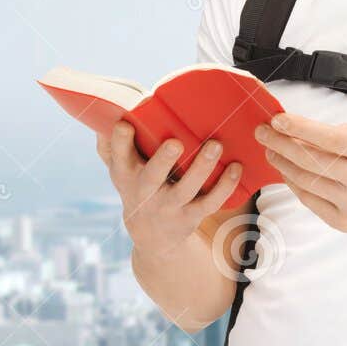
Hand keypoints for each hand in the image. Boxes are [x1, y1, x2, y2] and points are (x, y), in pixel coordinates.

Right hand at [97, 123, 241, 258]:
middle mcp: (146, 191)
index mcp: (126, 173)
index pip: (118, 156)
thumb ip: (113, 142)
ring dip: (202, 167)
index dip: (120, 142)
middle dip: (163, 160)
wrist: (151, 235)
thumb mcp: (121, 168)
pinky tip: (236, 166)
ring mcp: (169, 206)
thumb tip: (110, 110)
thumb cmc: (138, 184)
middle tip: (175, 142)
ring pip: (186, 189)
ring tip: (216, 145)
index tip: (124, 124)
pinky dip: (225, 186)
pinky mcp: (191, 216)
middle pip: (153, 176)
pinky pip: (210, 203)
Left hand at [254, 112, 346, 235]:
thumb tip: (295, 130)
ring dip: (283, 164)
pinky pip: (309, 200)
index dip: (299, 128)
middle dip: (281, 144)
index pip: (329, 138)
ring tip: (270, 151)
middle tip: (262, 133)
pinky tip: (286, 171)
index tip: (276, 119)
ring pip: (306, 181)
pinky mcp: (343, 222)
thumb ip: (336, 136)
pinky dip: (293, 183)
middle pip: (312, 161)